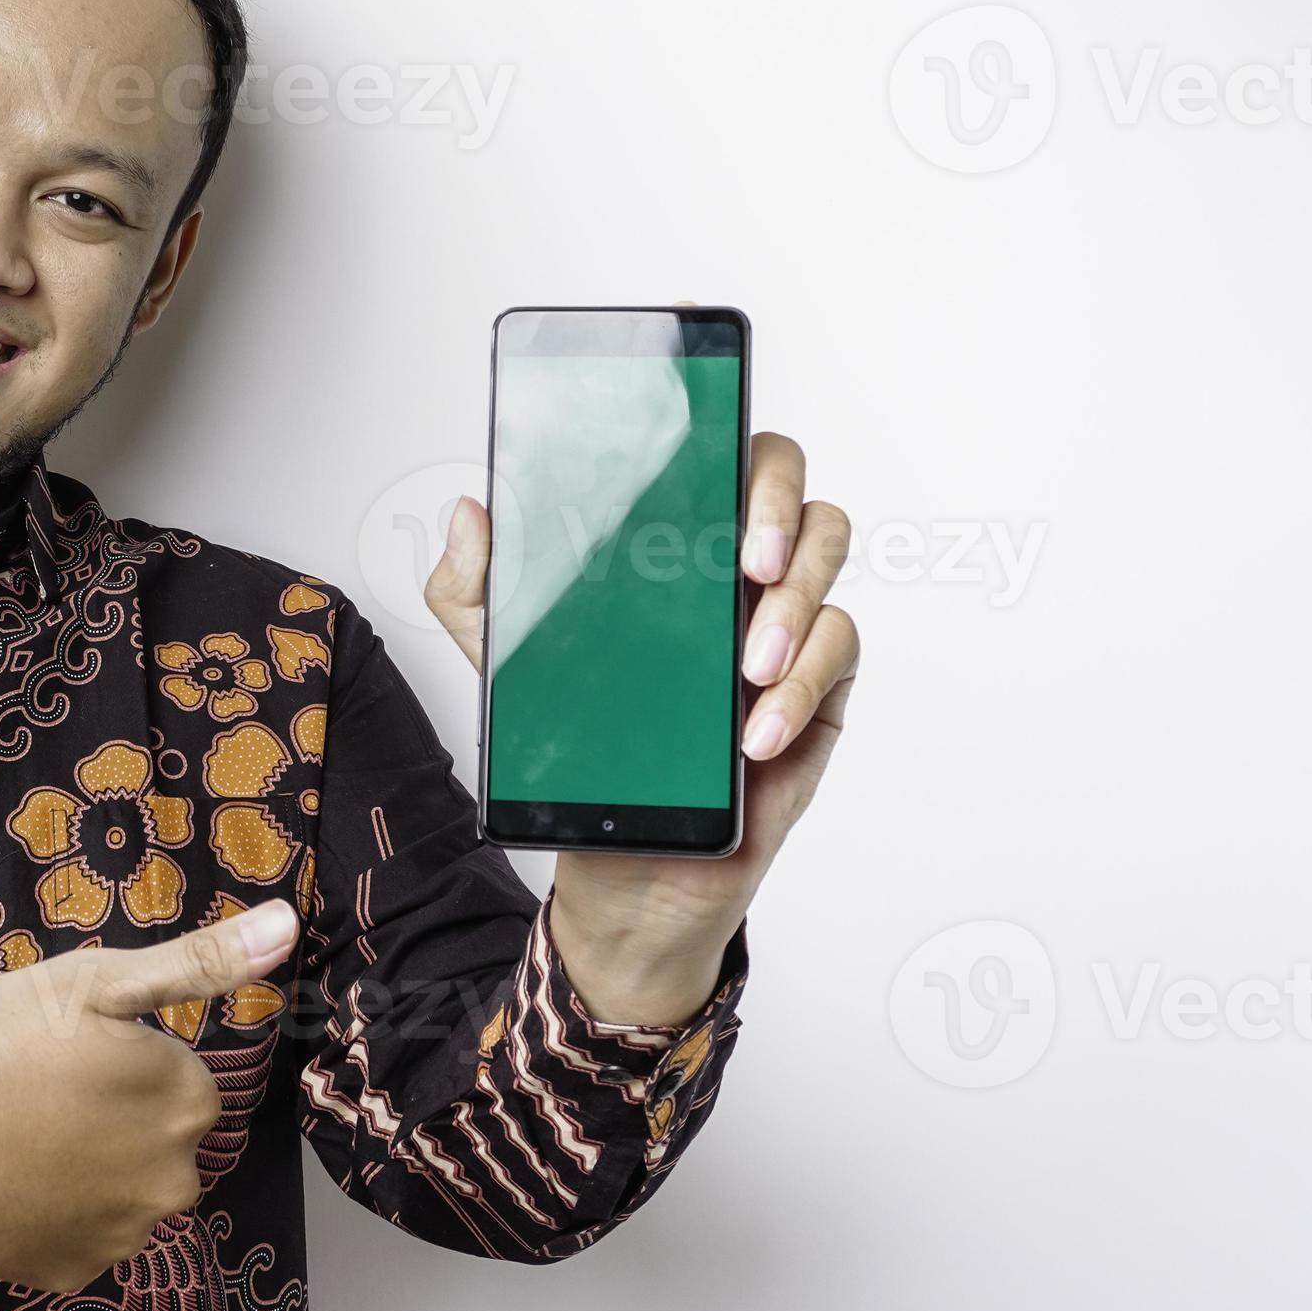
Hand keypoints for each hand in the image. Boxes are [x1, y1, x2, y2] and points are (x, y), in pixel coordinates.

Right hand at [0, 898, 298, 1293]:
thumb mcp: (93, 981)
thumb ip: (199, 962)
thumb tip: (288, 926)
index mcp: (186, 1103)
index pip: (177, 1078)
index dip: (120, 1059)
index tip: (65, 1052)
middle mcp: (175, 1182)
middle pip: (155, 1138)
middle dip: (112, 1117)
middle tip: (34, 1090)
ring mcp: (123, 1237)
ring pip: (118, 1189)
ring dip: (84, 1167)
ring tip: (12, 1134)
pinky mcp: (72, 1274)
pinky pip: (76, 1233)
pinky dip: (48, 1212)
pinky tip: (1, 1181)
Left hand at [425, 434, 859, 1026]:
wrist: (627, 859)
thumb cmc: (584, 742)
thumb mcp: (509, 664)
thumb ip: (478, 589)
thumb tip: (469, 513)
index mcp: (671, 548)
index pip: (721, 461)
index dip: (728, 450)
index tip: (710, 477)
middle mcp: (736, 573)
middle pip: (793, 492)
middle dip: (780, 512)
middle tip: (749, 565)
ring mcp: (784, 624)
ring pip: (827, 558)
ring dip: (795, 606)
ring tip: (748, 668)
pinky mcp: (819, 686)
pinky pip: (841, 651)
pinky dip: (803, 688)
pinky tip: (755, 733)